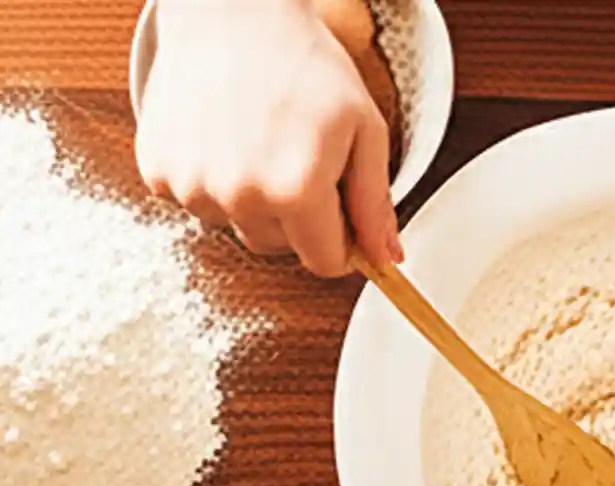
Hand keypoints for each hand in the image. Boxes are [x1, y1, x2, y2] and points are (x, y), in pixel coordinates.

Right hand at [135, 0, 400, 275]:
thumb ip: (374, 203)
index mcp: (297, 191)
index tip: (341, 216)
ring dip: (252, 199)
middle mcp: (240, 196)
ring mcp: (192, 186)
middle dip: (297, 219)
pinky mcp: (158, 172)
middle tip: (301, 160)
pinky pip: (196, 201)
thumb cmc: (306, 65)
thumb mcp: (364, 130)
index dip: (340, 243)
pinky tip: (225, 136)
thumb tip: (387, 258)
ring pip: (236, 225)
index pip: (325, 262)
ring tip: (261, 141)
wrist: (234, 14)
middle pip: (279, 247)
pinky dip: (213, 180)